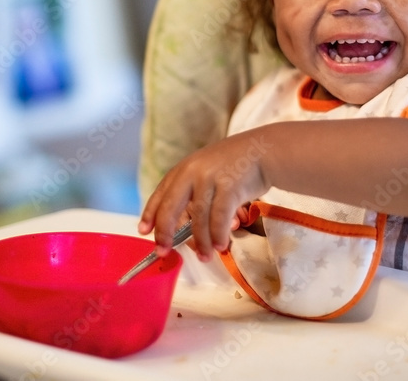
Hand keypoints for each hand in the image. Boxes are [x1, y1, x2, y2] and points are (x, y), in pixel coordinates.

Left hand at [138, 130, 271, 259]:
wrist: (263, 150)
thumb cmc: (236, 165)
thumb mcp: (207, 171)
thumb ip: (193, 193)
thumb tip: (182, 228)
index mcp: (184, 168)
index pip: (161, 193)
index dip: (150, 214)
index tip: (144, 231)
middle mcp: (192, 172)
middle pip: (170, 207)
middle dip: (165, 232)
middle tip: (163, 251)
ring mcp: (210, 178)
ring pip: (198, 218)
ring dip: (202, 241)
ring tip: (205, 257)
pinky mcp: (229, 186)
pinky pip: (219, 218)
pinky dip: (219, 235)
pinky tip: (221, 246)